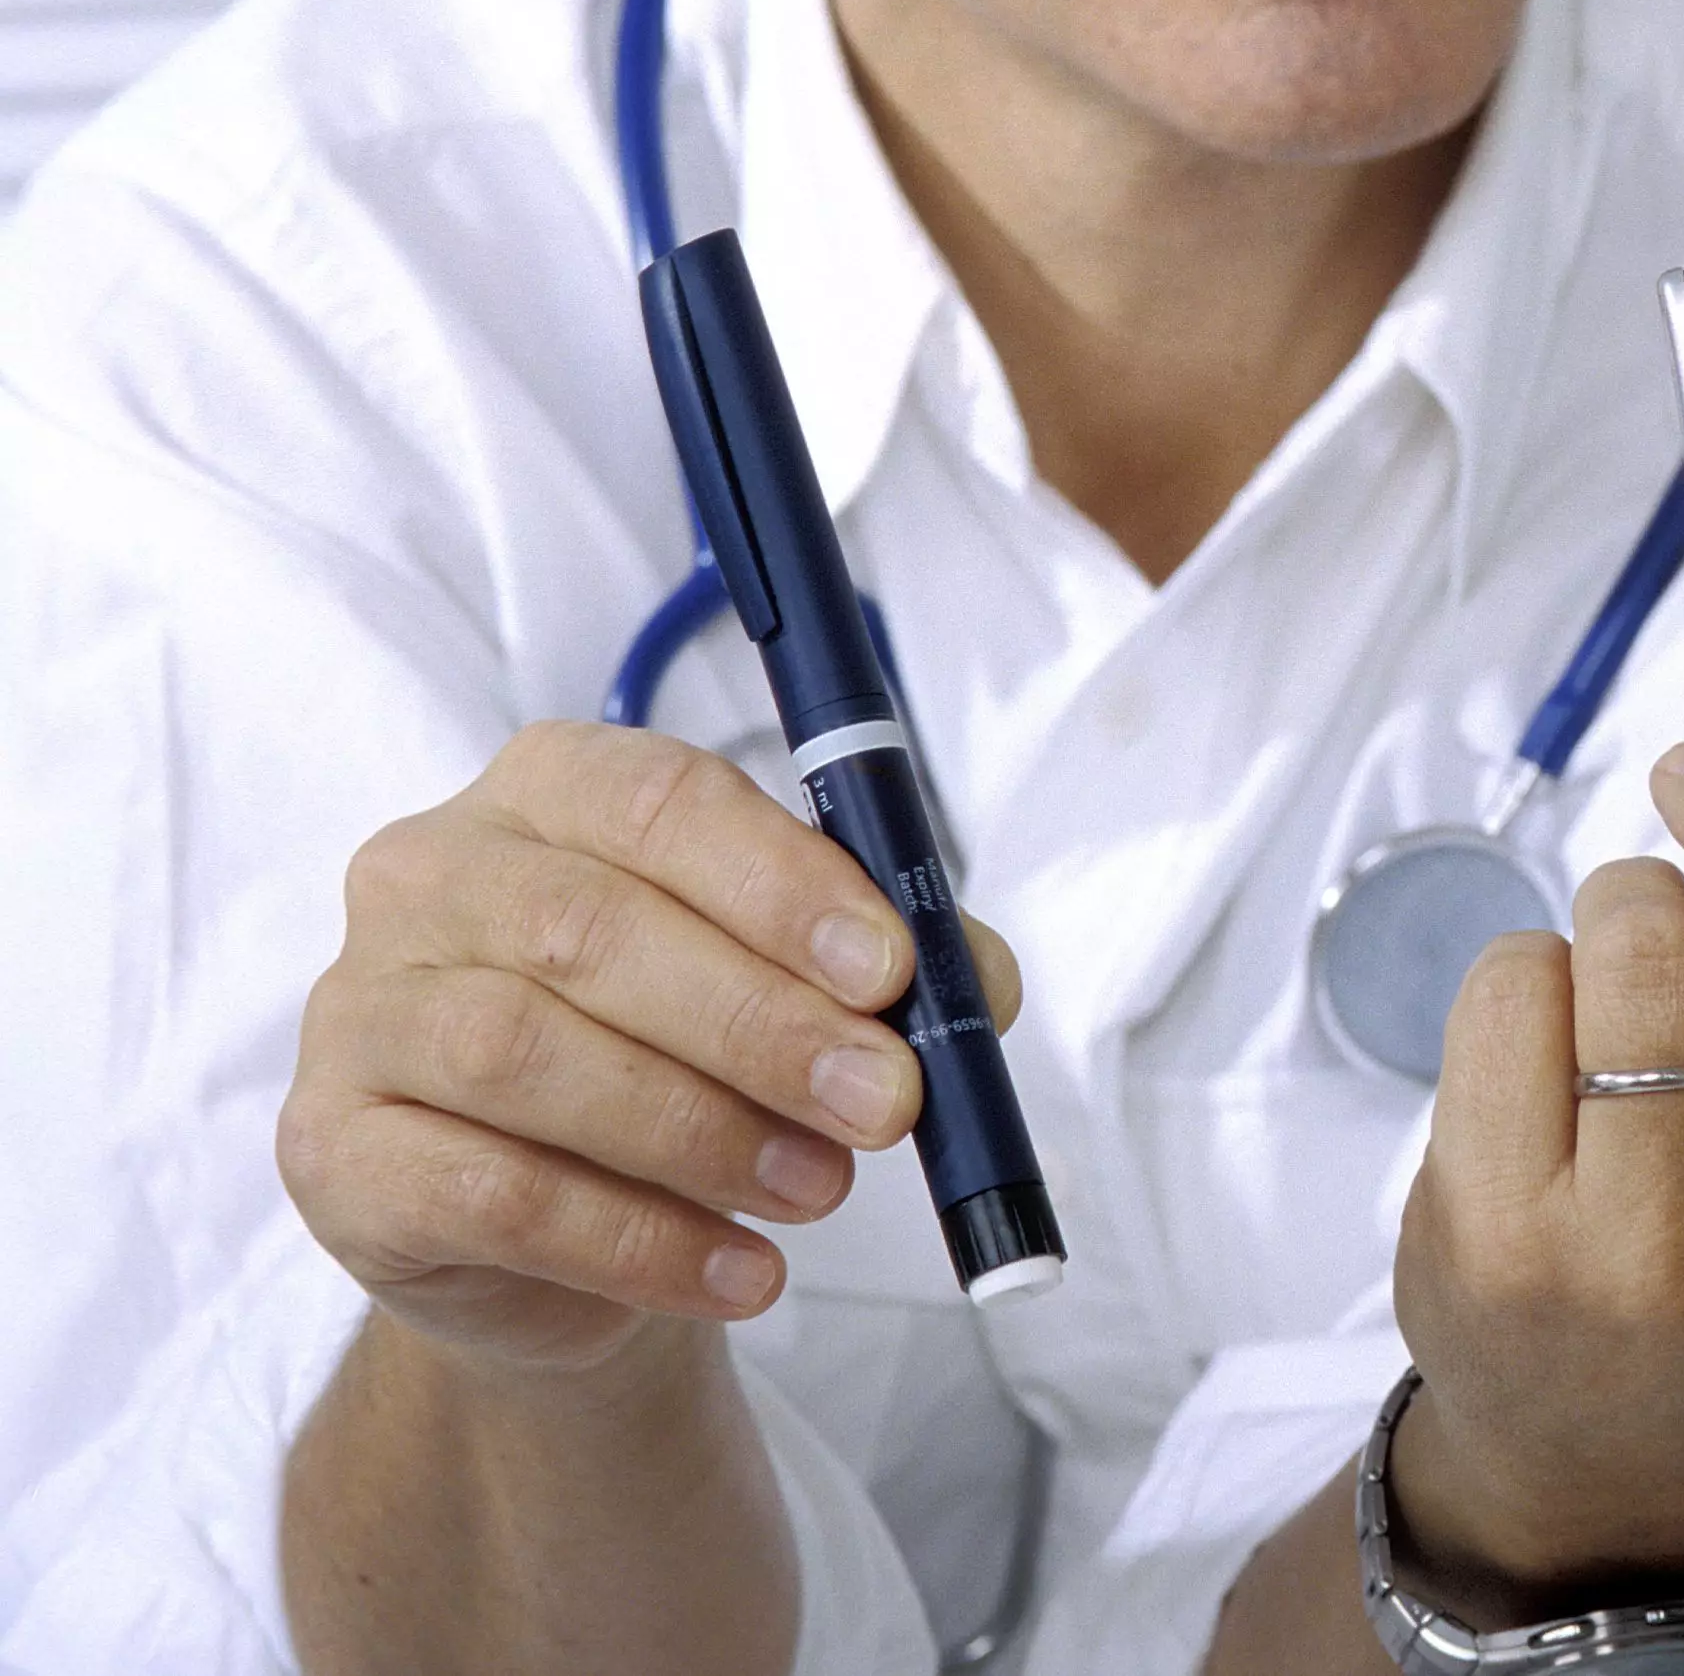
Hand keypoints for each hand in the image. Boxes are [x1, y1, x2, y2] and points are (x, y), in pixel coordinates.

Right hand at [277, 721, 1019, 1377]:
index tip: (890, 969)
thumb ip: (894, 965)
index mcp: (548, 787)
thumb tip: (973, 989)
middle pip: (591, 932)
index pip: (658, 801)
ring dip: (700, 1132)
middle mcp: (428, 874)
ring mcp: (360, 1012)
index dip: (781, 883)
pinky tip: (742, 1273)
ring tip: (823, 1191)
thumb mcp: (798, 986)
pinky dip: (636, 1241)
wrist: (563, 1231)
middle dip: (761, 1024)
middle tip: (885, 1105)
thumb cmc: (687, 1056)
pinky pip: (488, 1195)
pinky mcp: (332, 1152)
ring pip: (524, 1056)